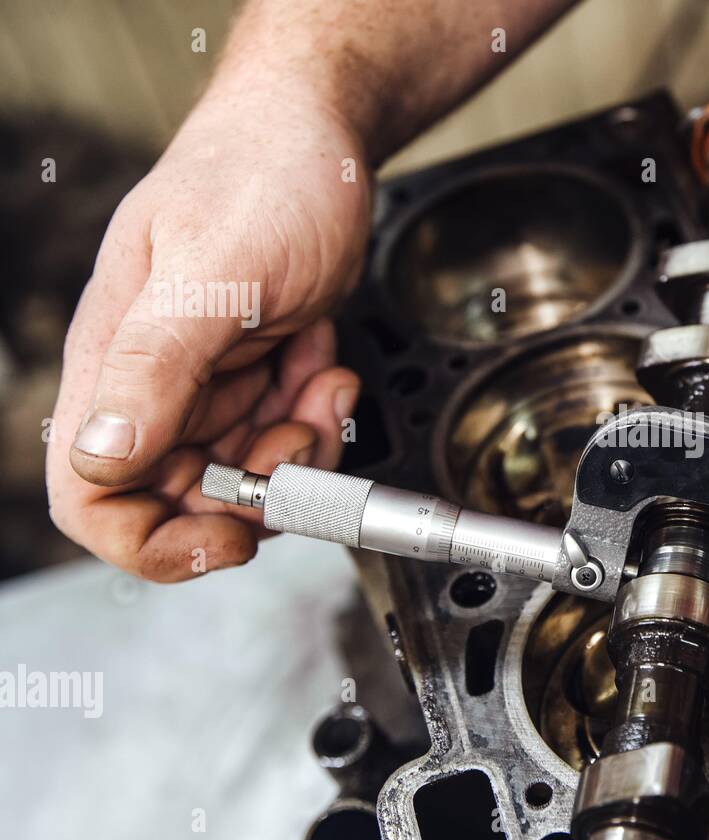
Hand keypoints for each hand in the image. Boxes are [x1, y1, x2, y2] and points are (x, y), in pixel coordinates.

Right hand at [46, 84, 370, 580]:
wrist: (320, 135)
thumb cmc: (260, 174)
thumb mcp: (214, 272)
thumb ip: (154, 365)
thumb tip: (101, 456)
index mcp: (114, 362)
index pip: (92, 495)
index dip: (153, 543)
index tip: (231, 537)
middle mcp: (151, 383)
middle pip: (182, 500)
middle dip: (257, 489)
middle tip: (301, 438)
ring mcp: (205, 381)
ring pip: (245, 474)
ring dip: (298, 447)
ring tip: (320, 380)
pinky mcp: (254, 373)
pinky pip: (282, 435)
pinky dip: (315, 415)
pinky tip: (325, 363)